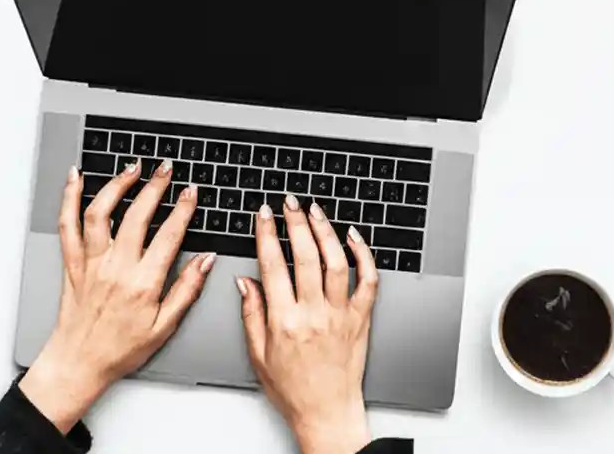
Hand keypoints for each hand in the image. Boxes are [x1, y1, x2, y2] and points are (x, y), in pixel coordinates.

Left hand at [19, 160, 215, 431]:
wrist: (78, 364)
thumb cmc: (120, 349)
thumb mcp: (165, 326)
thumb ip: (187, 289)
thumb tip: (206, 261)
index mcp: (142, 283)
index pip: (168, 235)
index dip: (183, 209)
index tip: (192, 192)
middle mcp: (114, 268)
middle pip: (136, 216)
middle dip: (154, 187)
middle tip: (166, 170)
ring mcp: (90, 263)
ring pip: (99, 213)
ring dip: (116, 185)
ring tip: (132, 168)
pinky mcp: (71, 264)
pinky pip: (67, 225)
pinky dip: (69, 198)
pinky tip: (76, 178)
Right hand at [237, 195, 378, 453]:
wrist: (327, 411)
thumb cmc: (292, 388)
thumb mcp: (258, 354)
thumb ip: (252, 314)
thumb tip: (245, 281)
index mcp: (284, 320)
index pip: (273, 264)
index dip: (266, 233)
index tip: (263, 214)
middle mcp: (314, 313)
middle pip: (306, 255)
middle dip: (296, 222)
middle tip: (289, 202)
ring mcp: (341, 313)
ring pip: (337, 261)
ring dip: (325, 231)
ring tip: (315, 211)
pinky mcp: (362, 318)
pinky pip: (368, 280)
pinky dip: (363, 255)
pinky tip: (353, 237)